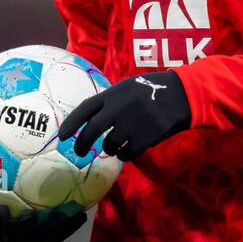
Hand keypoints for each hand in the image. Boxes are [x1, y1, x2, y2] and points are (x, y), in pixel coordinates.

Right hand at [0, 201, 86, 241]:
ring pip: (48, 239)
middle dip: (29, 230)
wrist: (18, 223)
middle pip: (25, 241)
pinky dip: (72, 226)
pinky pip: (63, 235)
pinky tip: (80, 213)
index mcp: (1, 241)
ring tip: (62, 215)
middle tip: (32, 214)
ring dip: (56, 229)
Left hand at [57, 69, 191, 161]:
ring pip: (110, 145)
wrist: (181, 95)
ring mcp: (131, 124)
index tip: (61, 136)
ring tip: (117, 144)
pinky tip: (131, 148)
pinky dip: (126, 154)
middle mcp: (119, 109)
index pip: (85, 109)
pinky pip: (127, 154)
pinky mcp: (145, 138)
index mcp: (113, 94)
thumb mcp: (127, 88)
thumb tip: (89, 122)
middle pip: (92, 131)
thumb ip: (109, 102)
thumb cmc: (151, 90)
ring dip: (110, 148)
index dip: (71, 123)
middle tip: (79, 152)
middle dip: (82, 144)